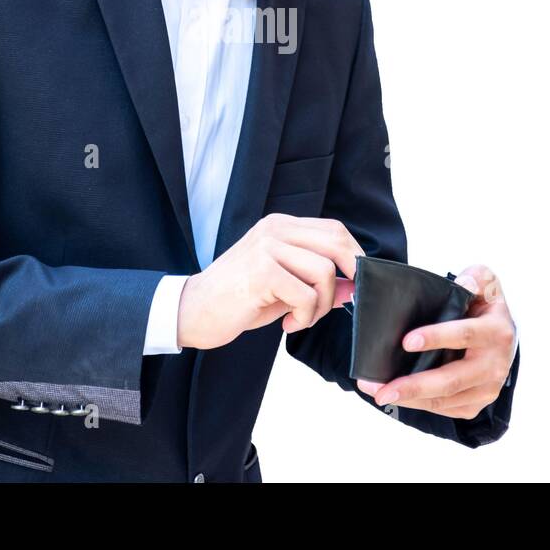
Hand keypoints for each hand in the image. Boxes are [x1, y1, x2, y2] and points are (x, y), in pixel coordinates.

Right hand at [176, 213, 361, 349]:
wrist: (192, 311)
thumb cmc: (237, 299)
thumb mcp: (284, 287)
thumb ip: (317, 281)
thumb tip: (355, 287)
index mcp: (280, 226)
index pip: (335, 230)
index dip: (354, 256)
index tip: (357, 284)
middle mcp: (274, 229)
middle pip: (337, 242)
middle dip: (350, 276)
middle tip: (342, 302)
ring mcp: (267, 248)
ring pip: (325, 272)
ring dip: (322, 305)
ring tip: (301, 318)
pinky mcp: (262, 272)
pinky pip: (307, 295)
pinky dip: (305, 317)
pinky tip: (286, 323)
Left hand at [355, 263, 516, 419]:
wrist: (501, 334)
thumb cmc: (483, 305)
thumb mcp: (484, 281)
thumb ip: (473, 277)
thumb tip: (461, 283)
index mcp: (496, 332)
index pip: (464, 335)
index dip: (436, 338)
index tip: (406, 341)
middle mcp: (494, 365)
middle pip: (451, 380)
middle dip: (415, 386)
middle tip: (383, 389)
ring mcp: (487, 389)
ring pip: (444, 399)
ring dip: (409, 399)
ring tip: (377, 392)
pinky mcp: (475, 403)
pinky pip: (444, 408)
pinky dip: (417, 404)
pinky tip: (394, 396)